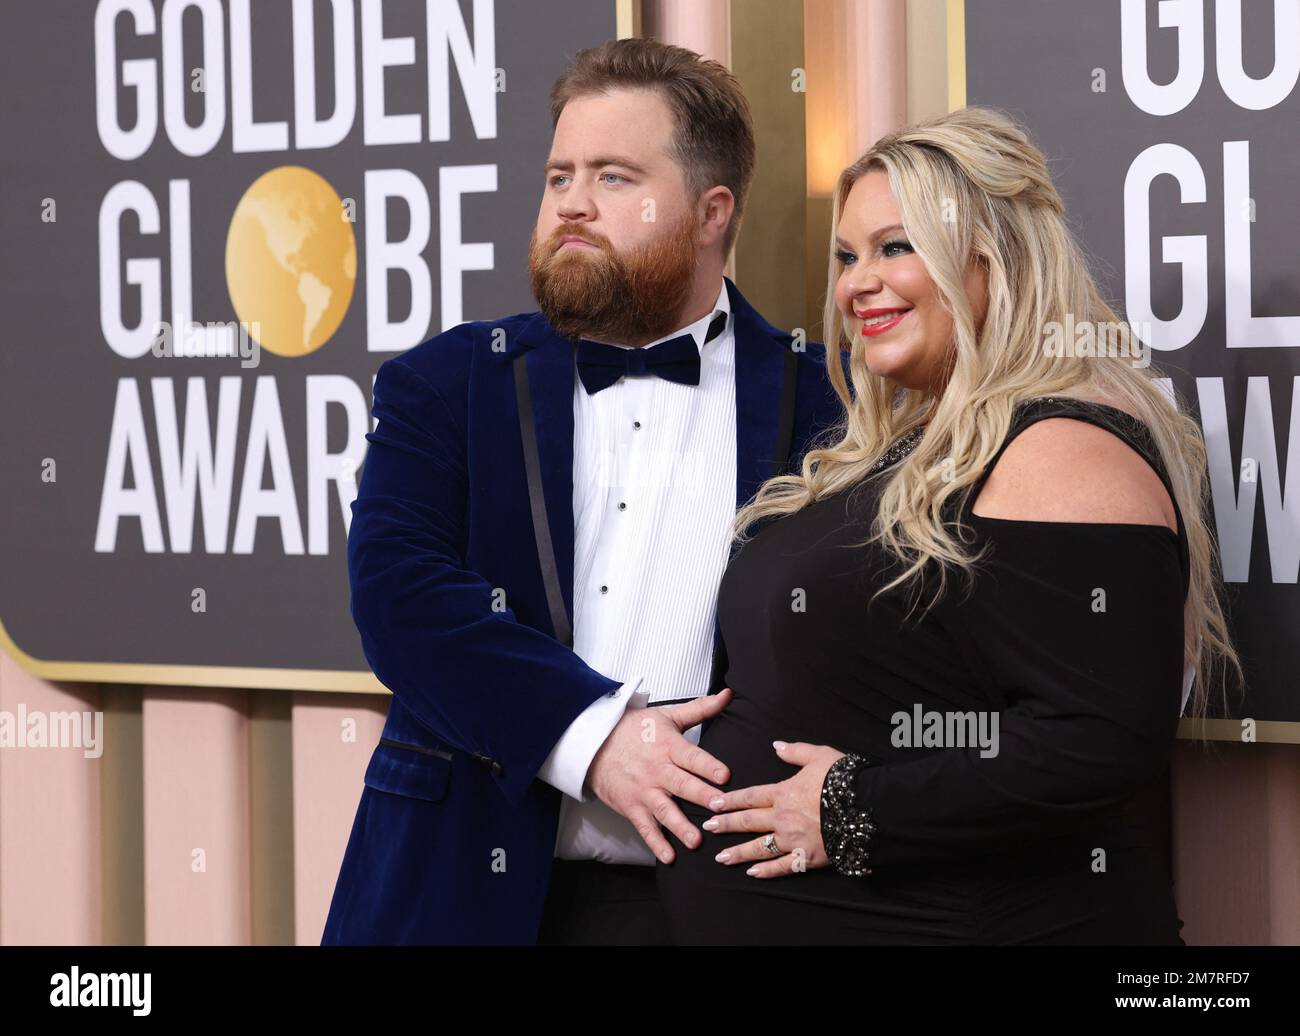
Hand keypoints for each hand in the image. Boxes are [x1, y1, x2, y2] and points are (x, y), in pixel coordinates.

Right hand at [586, 687, 733, 863]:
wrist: (595, 742)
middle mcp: (657, 770)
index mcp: (669, 746)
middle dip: (700, 796)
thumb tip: (728, 694)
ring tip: (697, 841)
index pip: (691, 756)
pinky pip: (645, 827)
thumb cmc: (635, 729)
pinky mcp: (631, 806)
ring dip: (680, 826)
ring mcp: (644, 790)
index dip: (708, 765)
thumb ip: (700, 709)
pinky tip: (669, 857)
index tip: (725, 775)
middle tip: (719, 807)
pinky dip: (656, 843)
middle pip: (682, 784)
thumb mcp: (668, 715)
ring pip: (664, 810)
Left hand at [704, 740, 845, 877]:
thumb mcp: (818, 756)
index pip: (750, 796)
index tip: (713, 803)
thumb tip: (776, 745)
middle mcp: (783, 817)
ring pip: (759, 848)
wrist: (867, 806)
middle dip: (726, 825)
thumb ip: (795, 751)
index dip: (731, 800)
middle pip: (748, 822)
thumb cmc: (843, 778)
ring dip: (738, 852)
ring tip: (721, 857)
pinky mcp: (806, 856)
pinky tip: (752, 874)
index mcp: (783, 792)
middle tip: (708, 828)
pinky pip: (782, 866)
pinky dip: (767, 871)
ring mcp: (793, 839)